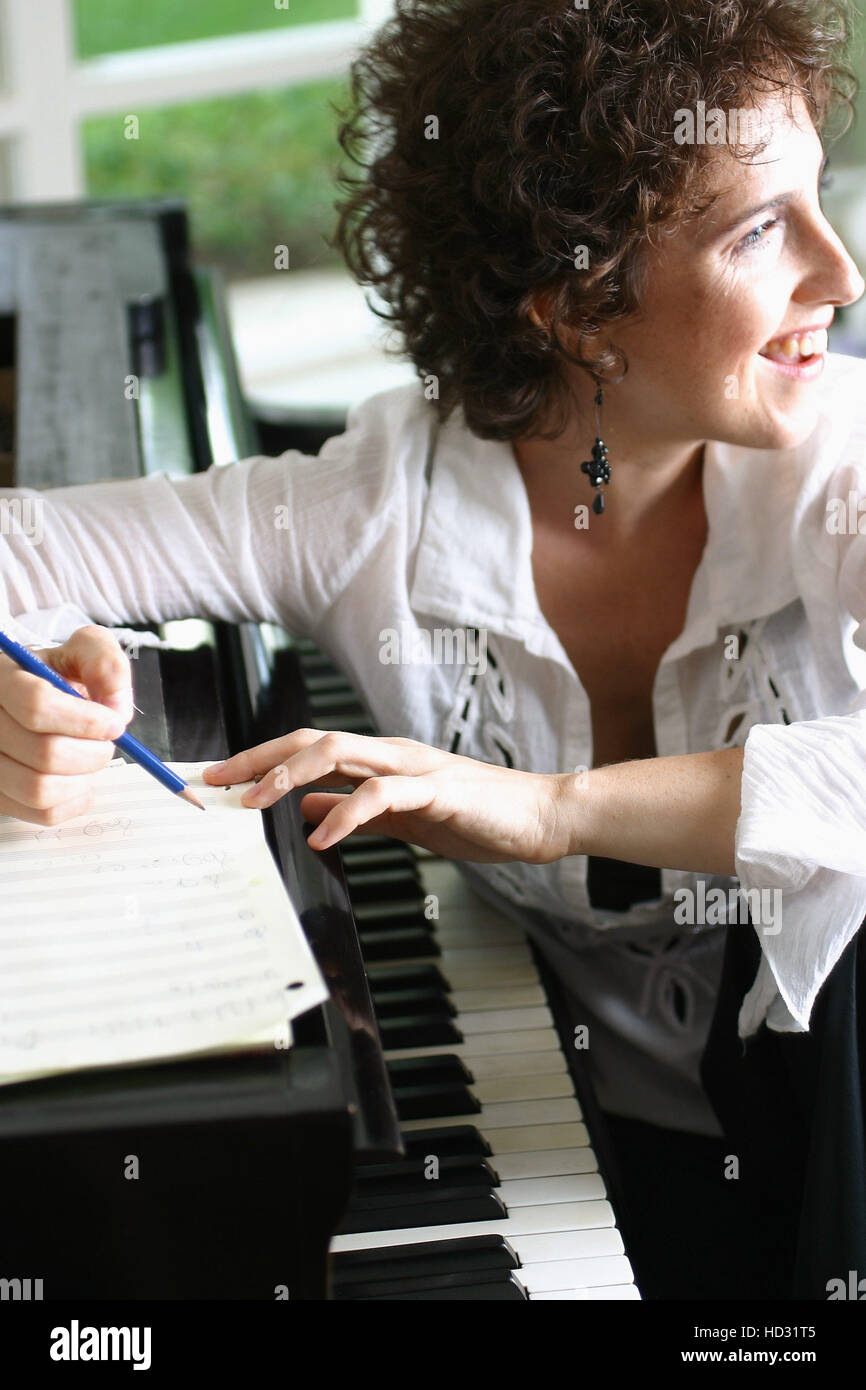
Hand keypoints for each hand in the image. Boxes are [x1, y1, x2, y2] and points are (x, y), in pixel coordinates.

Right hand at [0, 625, 132, 824]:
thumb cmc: (55, 677)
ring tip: (90, 758)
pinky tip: (79, 778)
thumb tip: (116, 705)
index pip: (37, 705)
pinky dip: (74, 800)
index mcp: (3, 678)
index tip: (113, 722)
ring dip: (83, 779)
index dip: (86, 720)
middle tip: (105, 742)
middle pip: (45, 753)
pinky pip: (42, 813)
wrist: (34, 700)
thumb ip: (104, 662)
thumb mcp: (81, 651)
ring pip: (40, 790)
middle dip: (93, 752)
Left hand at [203, 728, 570, 862]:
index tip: (218, 779)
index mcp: (379, 759)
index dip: (259, 759)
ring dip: (290, 774)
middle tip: (217, 783)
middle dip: (258, 759)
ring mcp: (413, 767)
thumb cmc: (476, 814)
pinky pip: (383, 796)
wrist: (538, 818)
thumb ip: (353, 809)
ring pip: (340, 751)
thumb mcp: (400, 817)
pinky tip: (322, 837)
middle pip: (310, 740)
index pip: (306, 749)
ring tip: (257, 802)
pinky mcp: (438, 789)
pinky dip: (347, 814)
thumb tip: (305, 808)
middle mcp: (390, 753)